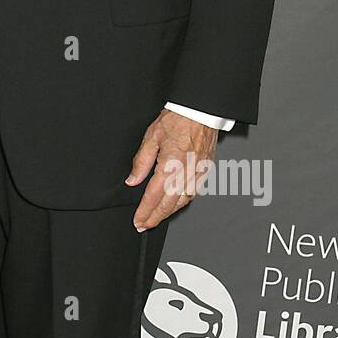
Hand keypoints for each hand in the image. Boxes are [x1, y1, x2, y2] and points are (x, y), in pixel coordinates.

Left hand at [125, 108, 219, 230]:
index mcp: (171, 165)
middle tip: (144, 225)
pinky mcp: (205, 171)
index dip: (144, 211)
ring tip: (156, 218)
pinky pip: (193, 193)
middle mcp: (186, 173)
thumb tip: (133, 180)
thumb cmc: (178, 120)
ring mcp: (198, 174)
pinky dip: (182, 203)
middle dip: (155, 218)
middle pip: (169, 204)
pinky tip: (175, 205)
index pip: (154, 195)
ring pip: (183, 202)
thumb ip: (141, 161)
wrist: (200, 111)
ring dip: (168, 213)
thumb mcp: (151, 137)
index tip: (137, 220)